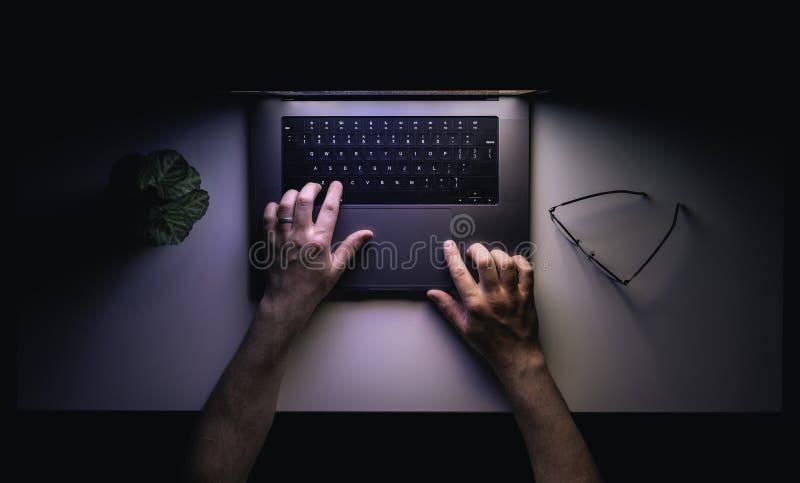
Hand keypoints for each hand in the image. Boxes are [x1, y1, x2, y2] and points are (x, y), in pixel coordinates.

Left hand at [259, 181, 372, 344]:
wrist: (287, 300)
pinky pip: (268, 216)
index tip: (336, 185)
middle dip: (311, 187)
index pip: (329, 209)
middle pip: (304, 200)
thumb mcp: (336, 268)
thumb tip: (366, 234)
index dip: (334, 192)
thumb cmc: (312, 287)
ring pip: (285, 204)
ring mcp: (282, 237)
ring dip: (292, 194)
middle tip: (316, 186)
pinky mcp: (269, 241)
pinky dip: (273, 207)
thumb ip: (350, 247)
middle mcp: (300, 236)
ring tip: (298, 194)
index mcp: (319, 241)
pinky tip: (279, 207)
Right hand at [427, 241, 540, 381]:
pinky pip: (526, 270)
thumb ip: (447, 307)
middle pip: (485, 261)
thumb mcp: (463, 327)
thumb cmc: (490, 343)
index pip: (460, 273)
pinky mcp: (527, 295)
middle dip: (476, 250)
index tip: (449, 246)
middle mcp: (494, 297)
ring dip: (496, 254)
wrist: (516, 355)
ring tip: (491, 257)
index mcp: (475, 305)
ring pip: (506, 262)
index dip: (452, 256)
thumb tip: (433, 293)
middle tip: (473, 251)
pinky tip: (511, 264)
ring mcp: (513, 295)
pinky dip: (519, 262)